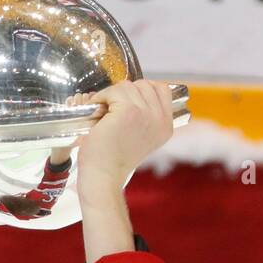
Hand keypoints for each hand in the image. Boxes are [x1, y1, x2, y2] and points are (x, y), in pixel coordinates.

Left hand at [66, 80, 175, 195]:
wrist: (102, 177)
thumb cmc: (112, 160)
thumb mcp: (138, 136)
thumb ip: (145, 116)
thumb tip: (135, 91)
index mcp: (166, 126)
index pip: (162, 89)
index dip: (141, 92)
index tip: (125, 104)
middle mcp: (160, 119)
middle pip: (144, 84)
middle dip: (124, 94)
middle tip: (111, 111)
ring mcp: (146, 114)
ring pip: (128, 86)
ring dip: (111, 96)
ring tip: (103, 115)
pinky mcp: (129, 111)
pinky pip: (114, 91)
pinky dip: (101, 98)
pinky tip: (97, 113)